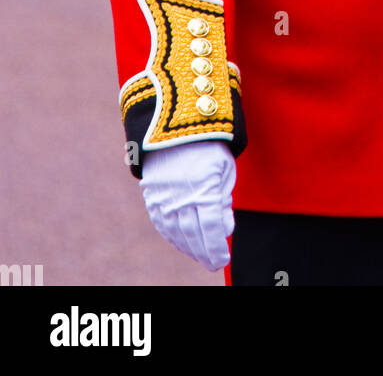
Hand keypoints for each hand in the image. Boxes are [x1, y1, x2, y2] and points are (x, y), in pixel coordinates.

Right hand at [140, 139, 235, 270]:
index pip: (211, 229)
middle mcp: (181, 196)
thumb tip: (225, 230)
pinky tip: (182, 244)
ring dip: (189, 248)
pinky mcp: (152, 195)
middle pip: (193, 234)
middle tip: (213, 264)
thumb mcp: (223, 168)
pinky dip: (173, 237)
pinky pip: (162, 223)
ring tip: (200, 256)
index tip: (223, 260)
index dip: (216, 248)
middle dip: (204, 253)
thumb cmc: (208, 144)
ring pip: (176, 232)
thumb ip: (224, 199)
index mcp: (203, 188)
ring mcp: (164, 197)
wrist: (175, 123)